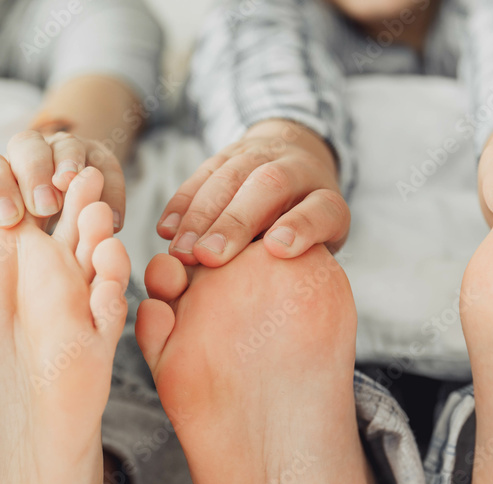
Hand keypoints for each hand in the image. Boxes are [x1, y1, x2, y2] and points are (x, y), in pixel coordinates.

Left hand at [0, 130, 125, 237]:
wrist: (65, 211)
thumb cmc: (26, 227)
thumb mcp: (1, 234)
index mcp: (1, 170)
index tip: (7, 218)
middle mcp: (32, 153)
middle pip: (28, 147)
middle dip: (34, 174)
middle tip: (44, 206)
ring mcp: (69, 151)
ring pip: (68, 148)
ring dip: (71, 168)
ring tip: (75, 190)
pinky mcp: (102, 161)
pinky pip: (108, 169)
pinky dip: (112, 193)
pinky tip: (114, 223)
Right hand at [157, 120, 348, 266]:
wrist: (296, 167)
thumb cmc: (303, 234)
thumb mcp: (318, 251)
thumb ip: (303, 273)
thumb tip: (272, 321)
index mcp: (327, 199)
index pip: (323, 209)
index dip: (302, 226)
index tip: (278, 249)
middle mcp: (298, 170)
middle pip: (270, 185)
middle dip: (236, 221)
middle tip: (209, 257)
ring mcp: (261, 156)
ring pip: (231, 175)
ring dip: (200, 214)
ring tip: (181, 252)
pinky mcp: (228, 154)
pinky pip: (202, 173)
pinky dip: (181, 202)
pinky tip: (165, 230)